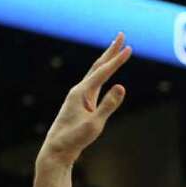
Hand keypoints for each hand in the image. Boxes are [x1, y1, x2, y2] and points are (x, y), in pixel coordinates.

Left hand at [39, 34, 129, 166]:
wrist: (56, 151)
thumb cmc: (74, 140)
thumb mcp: (94, 125)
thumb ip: (108, 105)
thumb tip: (121, 86)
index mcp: (81, 93)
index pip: (103, 72)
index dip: (117, 60)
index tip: (129, 48)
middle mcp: (79, 91)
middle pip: (97, 66)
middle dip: (110, 51)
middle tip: (121, 35)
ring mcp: (78, 98)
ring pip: (95, 74)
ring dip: (106, 61)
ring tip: (115, 50)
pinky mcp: (79, 106)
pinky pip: (94, 85)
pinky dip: (101, 75)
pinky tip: (104, 75)